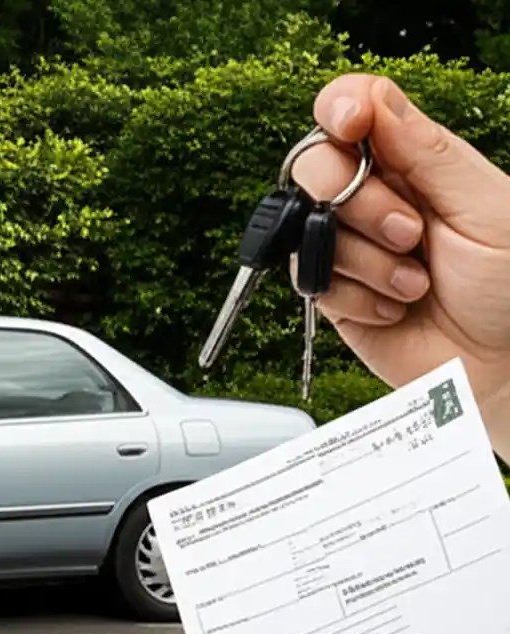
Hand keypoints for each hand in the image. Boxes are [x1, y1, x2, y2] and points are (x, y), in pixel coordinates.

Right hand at [290, 73, 509, 458]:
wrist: (504, 369)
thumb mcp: (487, 206)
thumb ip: (428, 150)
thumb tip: (374, 96)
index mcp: (414, 162)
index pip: (354, 109)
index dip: (341, 107)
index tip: (351, 123)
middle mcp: (375, 198)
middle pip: (315, 165)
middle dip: (358, 201)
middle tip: (410, 232)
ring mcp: (349, 245)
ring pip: (311, 227)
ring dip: (368, 261)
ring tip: (415, 283)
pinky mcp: (333, 292)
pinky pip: (312, 280)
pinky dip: (358, 297)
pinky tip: (395, 306)